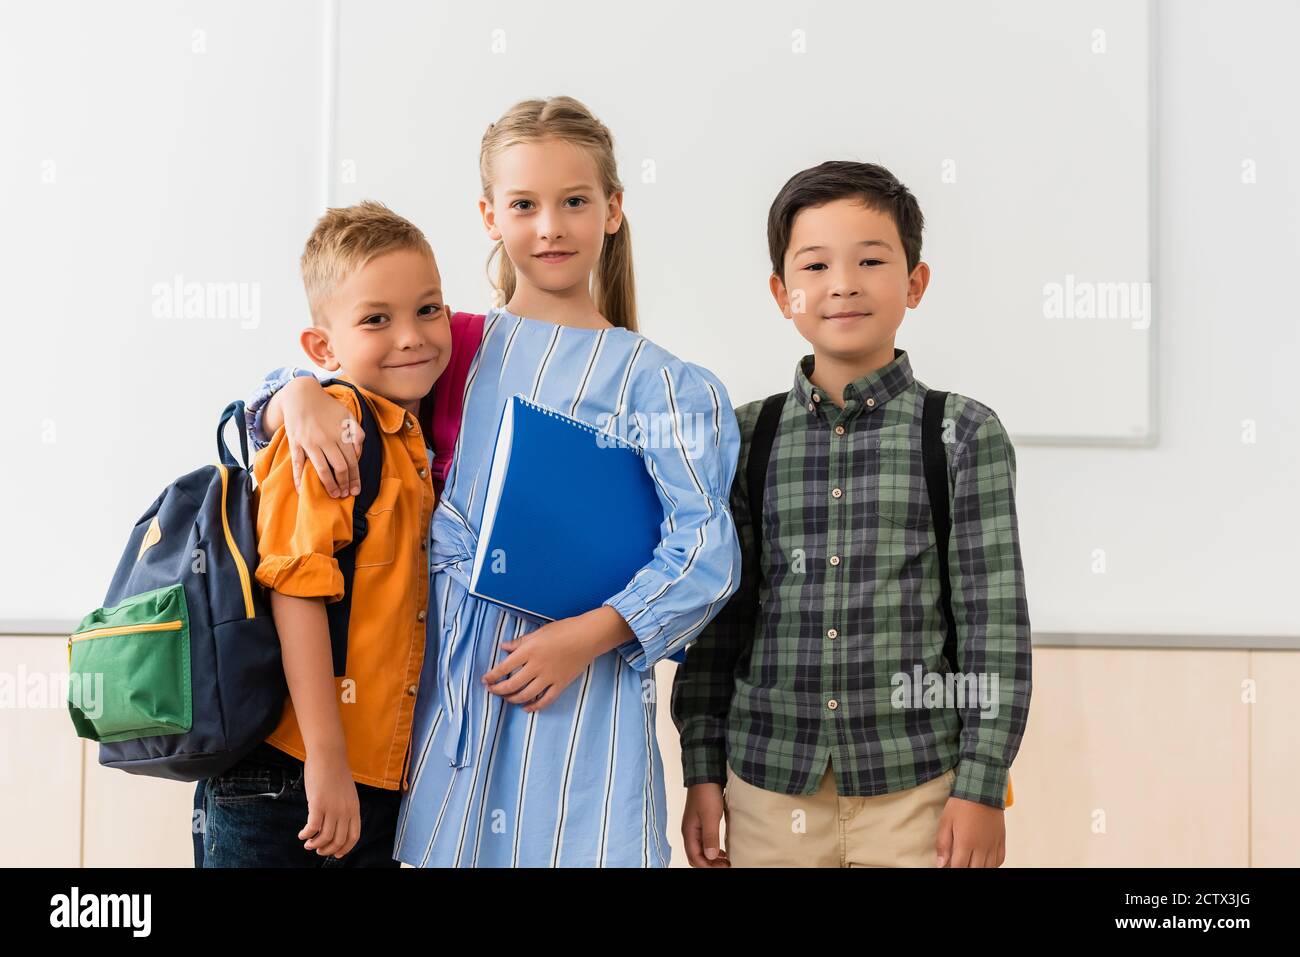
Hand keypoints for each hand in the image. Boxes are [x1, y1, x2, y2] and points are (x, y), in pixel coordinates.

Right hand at [280, 376, 364, 497]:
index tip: (356, 490)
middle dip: (344, 484)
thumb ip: (357, 433)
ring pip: (322, 469)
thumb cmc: (327, 407)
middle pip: (339, 468)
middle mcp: (327, 440)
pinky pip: (298, 464)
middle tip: (345, 495)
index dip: (355, 478)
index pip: (352, 462)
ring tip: (333, 495)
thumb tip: (359, 452)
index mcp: (341, 435)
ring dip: (329, 485)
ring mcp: (310, 442)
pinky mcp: (296, 443)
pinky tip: (302, 491)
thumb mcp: (347, 415)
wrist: (301, 395)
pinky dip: (299, 479)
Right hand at [299, 749, 360, 858]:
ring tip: (308, 844)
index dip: (345, 849)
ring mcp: (332, 808)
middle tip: (317, 850)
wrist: (329, 755)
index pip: (354, 837)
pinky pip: (312, 828)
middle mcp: (345, 811)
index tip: (336, 854)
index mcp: (354, 809)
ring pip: (324, 837)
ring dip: (315, 845)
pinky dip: (306, 835)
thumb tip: (335, 825)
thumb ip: (344, 809)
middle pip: (338, 840)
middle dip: (327, 850)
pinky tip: (302, 834)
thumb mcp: (347, 793)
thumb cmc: (335, 773)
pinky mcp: (318, 804)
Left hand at [481, 606, 632, 712]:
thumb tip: (504, 647)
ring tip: (507, 698)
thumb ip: (520, 642)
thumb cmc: (563, 630)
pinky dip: (534, 706)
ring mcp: (549, 677)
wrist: (588, 636)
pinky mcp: (560, 684)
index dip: (492, 676)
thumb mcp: (538, 632)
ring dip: (513, 699)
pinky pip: (545, 700)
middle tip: (492, 691)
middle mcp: (537, 666)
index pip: (504, 667)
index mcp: (529, 651)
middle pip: (512, 685)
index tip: (485, 680)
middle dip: (499, 690)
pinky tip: (527, 708)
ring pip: (526, 695)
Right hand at [682, 783, 729, 867]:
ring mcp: (695, 827)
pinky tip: (721, 850)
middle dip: (709, 864)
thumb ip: (710, 837)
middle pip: (696, 856)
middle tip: (726, 865)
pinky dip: (712, 850)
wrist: (706, 775)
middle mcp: (689, 832)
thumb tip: (710, 857)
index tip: (724, 867)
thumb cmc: (706, 794)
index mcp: (689, 832)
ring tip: (725, 860)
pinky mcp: (701, 823)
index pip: (694, 858)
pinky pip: (704, 843)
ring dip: (711, 858)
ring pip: (700, 850)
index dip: (708, 866)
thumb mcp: (710, 816)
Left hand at [934, 795, 1005, 866]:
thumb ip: (943, 844)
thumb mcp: (946, 821)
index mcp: (966, 842)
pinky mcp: (1001, 840)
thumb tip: (940, 864)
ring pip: (988, 868)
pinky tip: (984, 861)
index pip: (959, 867)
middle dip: (965, 869)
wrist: (982, 789)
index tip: (948, 865)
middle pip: (974, 870)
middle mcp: (982, 847)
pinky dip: (992, 864)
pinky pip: (1000, 859)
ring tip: (971, 862)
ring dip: (978, 868)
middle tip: (959, 862)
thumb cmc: (961, 803)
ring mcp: (993, 844)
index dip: (952, 869)